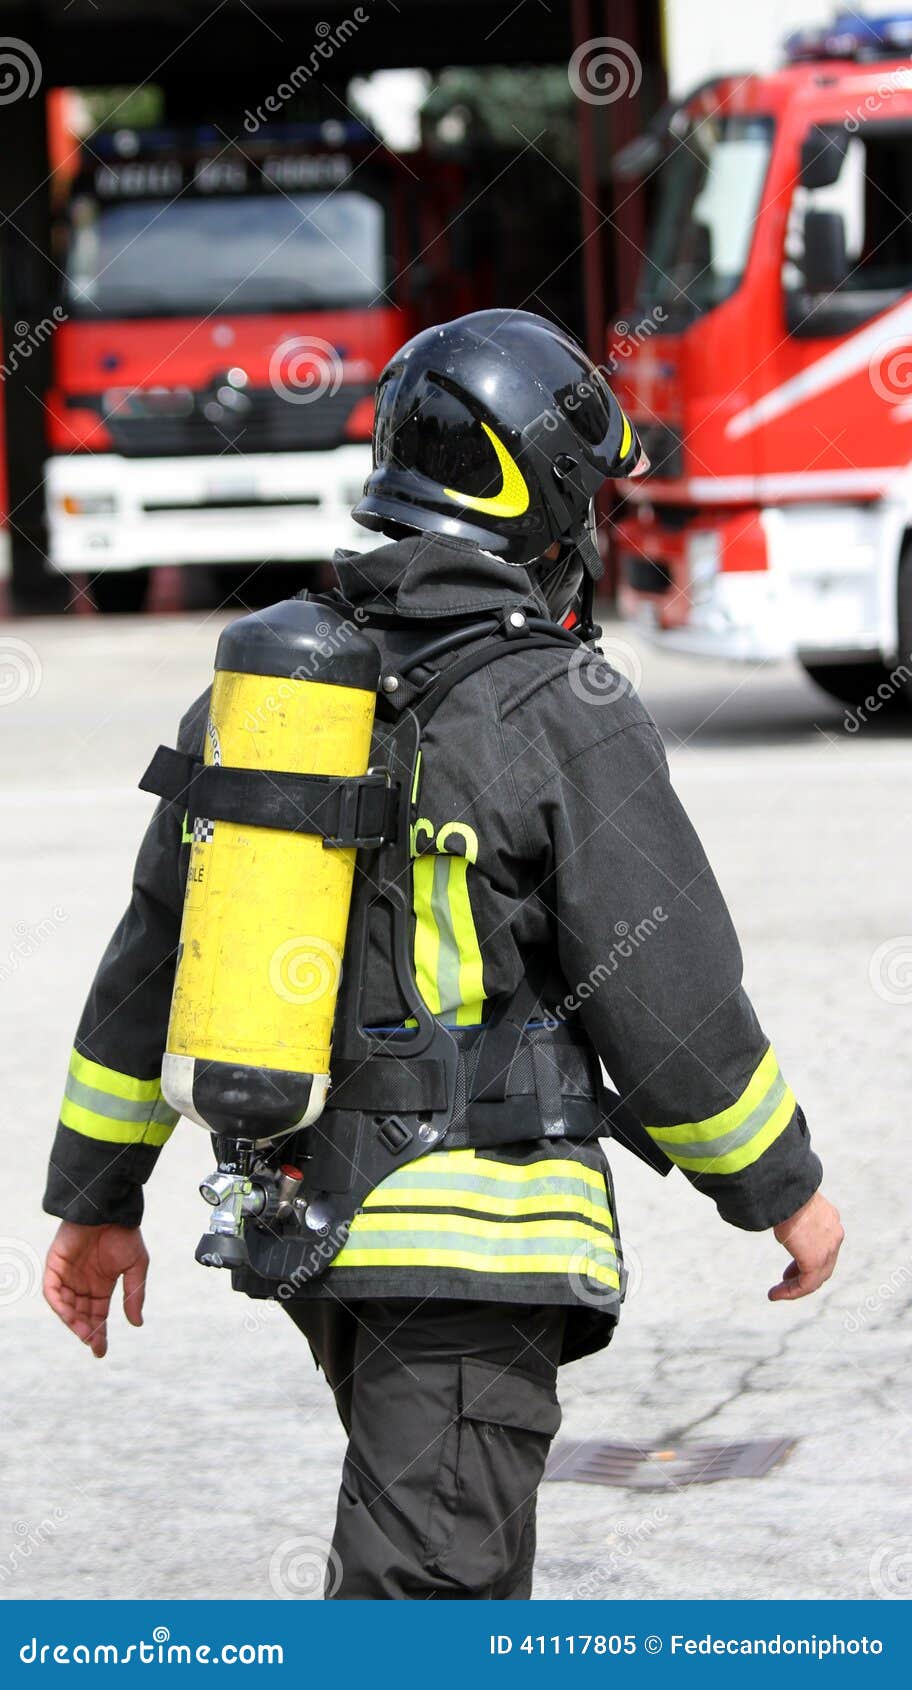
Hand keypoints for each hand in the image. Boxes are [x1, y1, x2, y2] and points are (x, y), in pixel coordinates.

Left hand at [43, 1222, 148, 1357]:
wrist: (109, 1209)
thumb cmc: (124, 1233)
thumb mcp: (136, 1266)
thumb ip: (134, 1295)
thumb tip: (137, 1324)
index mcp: (101, 1285)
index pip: (97, 1315)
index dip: (99, 1333)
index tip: (102, 1351)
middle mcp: (83, 1283)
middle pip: (81, 1315)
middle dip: (87, 1331)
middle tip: (94, 1344)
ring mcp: (68, 1275)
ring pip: (66, 1307)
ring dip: (73, 1321)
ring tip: (85, 1332)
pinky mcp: (55, 1265)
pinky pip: (53, 1291)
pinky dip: (59, 1305)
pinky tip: (70, 1315)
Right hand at [768, 1190, 842, 1301]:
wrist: (786, 1188)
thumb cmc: (781, 1189)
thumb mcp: (790, 1201)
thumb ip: (788, 1210)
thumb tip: (769, 1204)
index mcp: (829, 1218)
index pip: (823, 1244)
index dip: (808, 1255)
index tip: (791, 1263)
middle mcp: (834, 1233)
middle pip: (824, 1263)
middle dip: (804, 1273)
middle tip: (786, 1278)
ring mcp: (829, 1248)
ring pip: (816, 1277)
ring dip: (795, 1287)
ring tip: (777, 1293)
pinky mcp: (816, 1260)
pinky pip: (806, 1284)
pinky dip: (791, 1292)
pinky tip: (775, 1294)